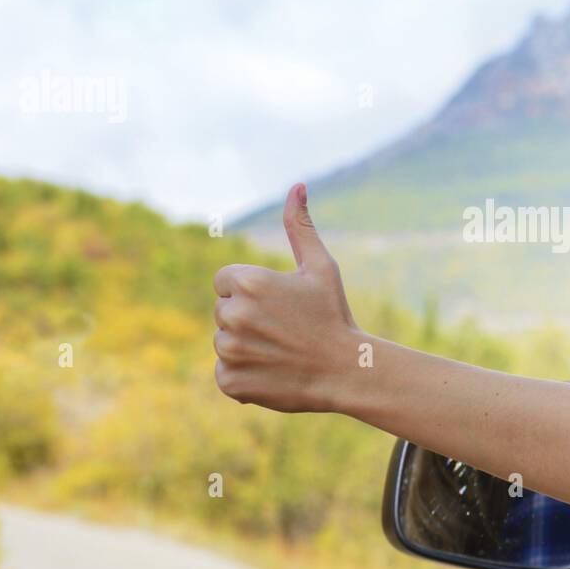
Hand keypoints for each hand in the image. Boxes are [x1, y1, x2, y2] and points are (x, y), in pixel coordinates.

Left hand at [213, 182, 361, 411]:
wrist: (347, 371)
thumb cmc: (334, 315)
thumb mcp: (321, 267)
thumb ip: (300, 226)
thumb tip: (297, 187)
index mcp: (249, 281)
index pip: (224, 282)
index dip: (249, 293)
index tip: (276, 305)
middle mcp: (234, 314)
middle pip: (222, 312)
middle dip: (246, 319)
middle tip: (283, 329)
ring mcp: (230, 350)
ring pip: (223, 342)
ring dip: (245, 348)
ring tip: (280, 351)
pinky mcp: (230, 381)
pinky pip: (225, 373)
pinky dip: (244, 375)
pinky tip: (273, 372)